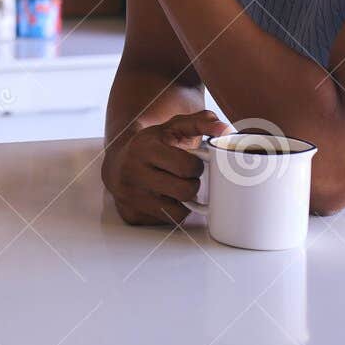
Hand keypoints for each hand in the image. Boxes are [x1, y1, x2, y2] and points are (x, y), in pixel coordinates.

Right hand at [103, 110, 228, 225]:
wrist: (118, 162)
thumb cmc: (152, 145)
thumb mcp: (174, 127)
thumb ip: (202, 122)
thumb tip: (226, 130)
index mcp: (144, 148)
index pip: (187, 167)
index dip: (195, 166)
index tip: (190, 163)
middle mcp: (132, 173)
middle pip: (185, 191)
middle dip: (191, 184)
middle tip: (184, 177)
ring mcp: (130, 196)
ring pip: (178, 212)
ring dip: (183, 201)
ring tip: (175, 187)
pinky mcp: (131, 215)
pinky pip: (166, 222)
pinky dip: (171, 212)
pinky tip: (164, 199)